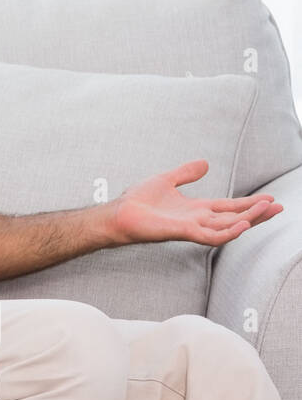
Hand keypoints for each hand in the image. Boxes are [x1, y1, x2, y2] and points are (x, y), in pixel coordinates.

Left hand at [109, 159, 282, 246]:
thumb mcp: (167, 180)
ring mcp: (192, 227)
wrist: (119, 213)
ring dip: (248, 219)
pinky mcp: (183, 232)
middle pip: (234, 218)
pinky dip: (228, 232)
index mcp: (196, 209)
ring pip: (228, 226)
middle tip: (279, 207)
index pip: (229, 207)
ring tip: (267, 211)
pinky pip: (211, 236)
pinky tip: (242, 225)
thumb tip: (205, 163)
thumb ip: (186, 173)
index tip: (270, 199)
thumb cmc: (139, 201)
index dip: (249, 204)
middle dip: (257, 213)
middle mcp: (198, 220)